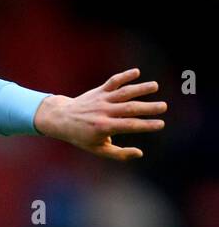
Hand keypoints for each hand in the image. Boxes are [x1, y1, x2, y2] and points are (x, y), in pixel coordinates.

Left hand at [33, 69, 165, 160]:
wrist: (62, 119)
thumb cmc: (82, 137)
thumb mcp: (98, 149)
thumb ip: (119, 153)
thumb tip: (140, 153)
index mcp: (104, 128)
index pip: (129, 126)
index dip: (146, 125)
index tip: (161, 124)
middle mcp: (104, 112)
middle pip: (130, 108)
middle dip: (148, 107)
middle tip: (164, 106)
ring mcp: (102, 99)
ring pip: (124, 92)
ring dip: (140, 88)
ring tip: (155, 86)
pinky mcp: (100, 90)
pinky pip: (113, 82)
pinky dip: (124, 76)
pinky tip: (137, 72)